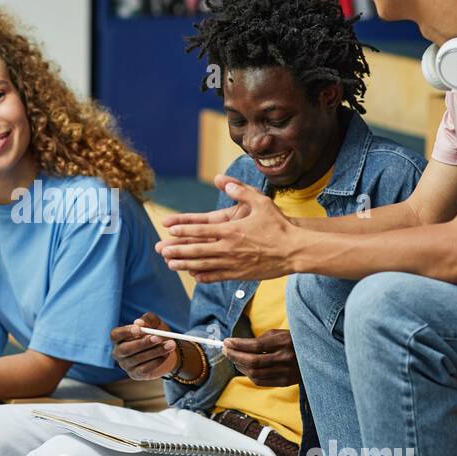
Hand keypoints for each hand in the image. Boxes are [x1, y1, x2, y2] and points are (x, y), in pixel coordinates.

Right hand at [110, 312, 181, 380]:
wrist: (166, 351)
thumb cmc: (156, 334)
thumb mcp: (155, 323)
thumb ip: (148, 320)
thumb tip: (139, 323)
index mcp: (119, 337)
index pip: (115, 335)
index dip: (125, 332)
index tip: (139, 329)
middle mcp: (118, 352)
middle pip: (126, 349)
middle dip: (143, 343)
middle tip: (158, 338)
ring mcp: (126, 365)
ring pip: (138, 359)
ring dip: (156, 351)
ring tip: (171, 344)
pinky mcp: (135, 374)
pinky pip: (144, 369)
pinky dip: (157, 361)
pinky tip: (166, 355)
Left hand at [156, 176, 298, 282]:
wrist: (295, 250)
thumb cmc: (279, 225)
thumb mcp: (261, 202)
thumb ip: (240, 190)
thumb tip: (221, 178)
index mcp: (231, 230)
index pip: (201, 230)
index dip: (183, 230)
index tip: (169, 229)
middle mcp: (229, 248)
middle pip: (196, 249)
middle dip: (177, 249)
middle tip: (161, 249)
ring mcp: (233, 263)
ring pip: (203, 265)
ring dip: (184, 264)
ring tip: (170, 263)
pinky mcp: (240, 275)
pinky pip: (217, 276)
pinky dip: (203, 276)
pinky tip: (194, 275)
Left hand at [222, 328, 298, 387]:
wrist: (317, 355)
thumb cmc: (295, 341)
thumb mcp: (281, 333)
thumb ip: (261, 339)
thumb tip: (238, 345)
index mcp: (285, 342)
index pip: (255, 346)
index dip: (238, 344)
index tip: (227, 341)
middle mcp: (286, 358)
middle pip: (253, 361)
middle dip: (235, 355)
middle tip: (225, 350)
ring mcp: (286, 372)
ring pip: (255, 374)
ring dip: (239, 366)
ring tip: (232, 358)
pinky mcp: (285, 382)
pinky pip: (261, 381)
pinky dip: (248, 375)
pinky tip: (243, 368)